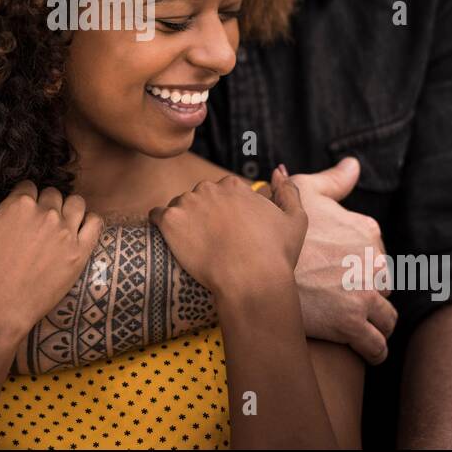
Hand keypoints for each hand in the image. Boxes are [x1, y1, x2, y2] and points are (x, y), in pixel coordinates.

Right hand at [0, 181, 103, 338]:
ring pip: (76, 204)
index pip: (27, 187)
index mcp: (18, 204)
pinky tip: (77, 231)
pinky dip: (88, 222)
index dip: (20, 199)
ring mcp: (65, 234)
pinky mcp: (78, 255)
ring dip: (67, 209)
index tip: (16, 214)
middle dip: (43, 204)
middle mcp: (46, 214)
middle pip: (52, 194)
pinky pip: (95, 224)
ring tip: (56, 225)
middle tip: (33, 225)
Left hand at [148, 167, 307, 299]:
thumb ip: (288, 191)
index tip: (226, 231)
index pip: (221, 192)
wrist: (252, 280)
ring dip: (182, 221)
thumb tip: (278, 171)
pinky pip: (155, 216)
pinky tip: (168, 239)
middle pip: (198, 198)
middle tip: (209, 241)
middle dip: (201, 214)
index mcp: (234, 185)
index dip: (223, 212)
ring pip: (177, 207)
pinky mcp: (169, 221)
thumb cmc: (276, 255)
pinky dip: (159, 225)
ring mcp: (187, 203)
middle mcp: (208, 188)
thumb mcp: (295, 220)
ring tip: (191, 245)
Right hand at [289, 157, 397, 364]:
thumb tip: (352, 165)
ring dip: (380, 324)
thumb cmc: (276, 226)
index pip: (378, 252)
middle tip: (350, 301)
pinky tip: (369, 352)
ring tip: (369, 330)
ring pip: (386, 316)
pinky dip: (375, 350)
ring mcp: (363, 295)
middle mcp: (372, 262)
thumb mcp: (304, 192)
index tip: (349, 272)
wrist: (255, 266)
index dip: (365, 263)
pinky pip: (375, 344)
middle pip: (384, 284)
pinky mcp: (351, 324)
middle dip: (372, 293)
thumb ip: (332, 180)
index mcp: (365, 231)